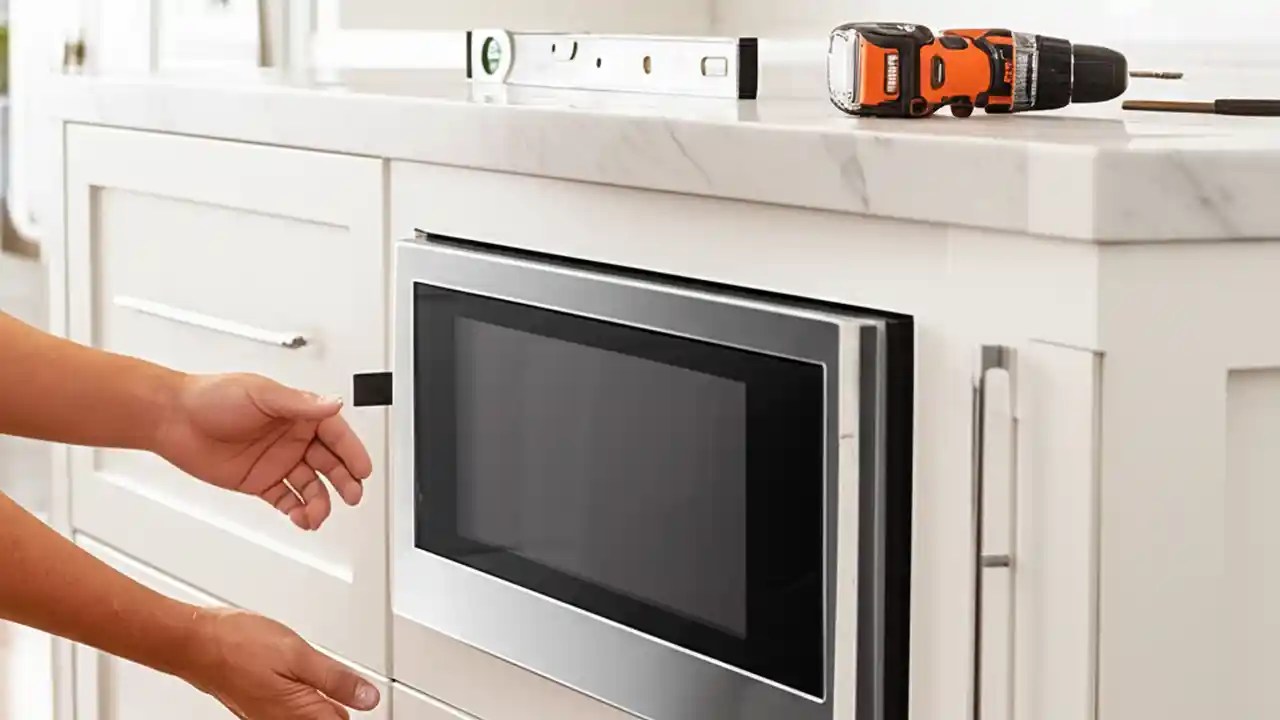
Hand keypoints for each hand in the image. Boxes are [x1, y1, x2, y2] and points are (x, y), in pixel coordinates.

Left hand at [155, 373, 372, 530]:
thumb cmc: (212, 396)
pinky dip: (298, 510)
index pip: (335, 433)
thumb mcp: (261, 394)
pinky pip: (286, 499)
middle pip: (330, 463)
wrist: (173, 419)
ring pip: (310, 486)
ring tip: (318, 514)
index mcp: (298, 412)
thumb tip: (333, 404)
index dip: (352, 452)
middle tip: (352, 495)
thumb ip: (300, 403)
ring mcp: (277, 461)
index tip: (363, 469)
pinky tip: (301, 517)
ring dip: (319, 501)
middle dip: (344, 480)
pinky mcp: (260, 481)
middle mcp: (292, 437)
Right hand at [185, 608, 380, 719]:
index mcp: (300, 714)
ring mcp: (267, 718)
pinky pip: (290, 712)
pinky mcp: (257, 710)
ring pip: (309, 718)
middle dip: (342, 705)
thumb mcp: (299, 654)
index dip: (357, 708)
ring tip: (329, 679)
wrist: (196, 643)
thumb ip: (336, 679)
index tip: (367, 696)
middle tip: (354, 684)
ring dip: (321, 702)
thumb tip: (367, 697)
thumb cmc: (239, 644)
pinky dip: (302, 699)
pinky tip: (301, 680)